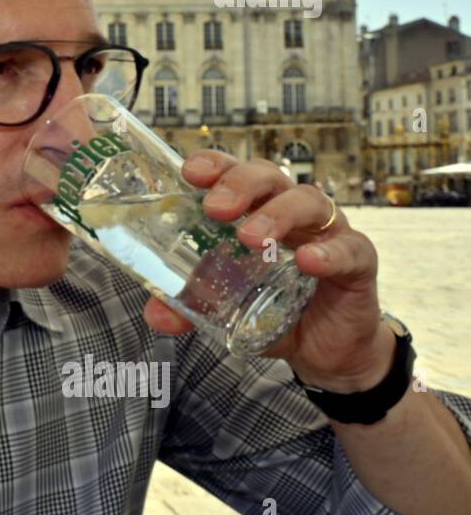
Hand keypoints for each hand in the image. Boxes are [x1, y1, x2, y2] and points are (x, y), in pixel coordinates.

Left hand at [141, 151, 393, 391]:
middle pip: (270, 177)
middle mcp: (292, 212)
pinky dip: (329, 252)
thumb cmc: (275, 308)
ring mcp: (328, 233)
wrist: (325, 350)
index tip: (191, 172)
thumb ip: (191, 307)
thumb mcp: (227, 308)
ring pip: (309, 202)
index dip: (216, 164)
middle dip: (240, 185)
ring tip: (251, 238)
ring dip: (278, 214)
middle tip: (216, 209)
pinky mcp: (358, 263)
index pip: (236, 172)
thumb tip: (155, 315)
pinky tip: (308, 261)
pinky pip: (350, 249)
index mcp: (257, 210)